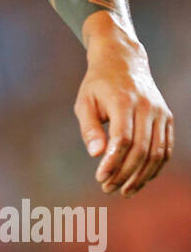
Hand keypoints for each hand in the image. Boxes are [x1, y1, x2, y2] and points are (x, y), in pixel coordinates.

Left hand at [75, 26, 173, 196]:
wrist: (124, 61)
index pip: (122, 140)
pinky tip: (141, 179)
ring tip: (125, 191)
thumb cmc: (98, 84)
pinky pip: (165, 148)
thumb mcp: (85, 101)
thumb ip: (89, 128)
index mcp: (124, 101)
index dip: (113, 163)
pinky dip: (155, 167)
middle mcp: (147, 107)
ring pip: (157, 153)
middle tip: (108, 188)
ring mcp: (160, 113)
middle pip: (141, 150)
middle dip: (125, 174)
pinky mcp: (167, 118)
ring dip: (142, 176)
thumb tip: (96, 155)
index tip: (100, 178)